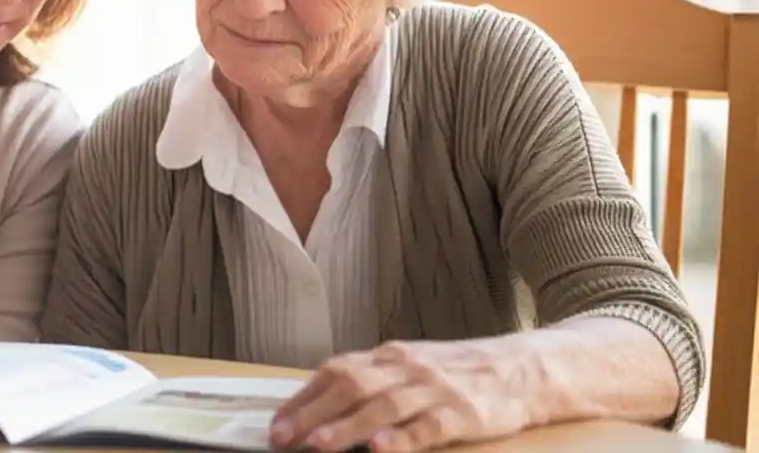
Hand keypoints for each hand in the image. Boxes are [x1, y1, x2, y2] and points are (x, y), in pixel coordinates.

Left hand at [269, 339, 539, 451]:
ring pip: (383, 406)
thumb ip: (372, 381)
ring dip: (348, 426)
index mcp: (388, 356)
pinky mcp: (463, 412)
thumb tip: (319, 406)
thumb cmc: (457, 373)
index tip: (276, 424)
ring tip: (319, 444)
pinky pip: (429, 426)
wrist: (523, 368)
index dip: (303, 399)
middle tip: (283, 438)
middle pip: (351, 387)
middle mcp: (406, 368)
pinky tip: (384, 450)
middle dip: (313, 414)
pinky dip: (404, 438)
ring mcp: (434, 389)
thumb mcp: (410, 368)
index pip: (335, 372)